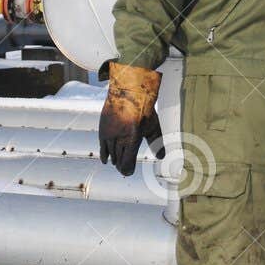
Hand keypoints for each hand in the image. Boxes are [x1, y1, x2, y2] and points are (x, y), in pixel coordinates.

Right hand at [99, 62, 162, 176]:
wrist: (129, 92)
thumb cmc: (144, 109)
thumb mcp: (153, 126)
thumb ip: (156, 142)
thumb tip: (161, 157)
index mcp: (133, 138)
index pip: (127, 160)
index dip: (127, 168)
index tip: (128, 173)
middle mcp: (119, 136)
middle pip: (119, 158)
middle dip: (122, 165)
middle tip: (124, 171)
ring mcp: (110, 132)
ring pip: (111, 152)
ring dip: (114, 160)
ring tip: (117, 164)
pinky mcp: (103, 128)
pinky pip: (102, 145)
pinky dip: (104, 154)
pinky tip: (106, 161)